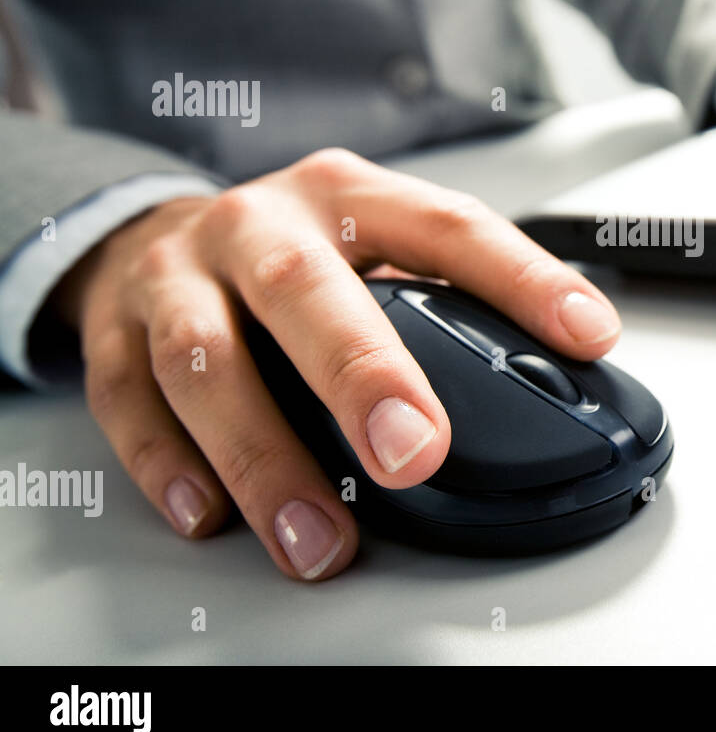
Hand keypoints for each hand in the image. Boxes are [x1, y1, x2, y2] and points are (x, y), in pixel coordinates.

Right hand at [55, 149, 621, 579]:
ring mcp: (177, 276)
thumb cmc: (289, 254)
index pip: (447, 226)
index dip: (521, 277)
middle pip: (306, 289)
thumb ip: (443, 300)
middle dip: (362, 374)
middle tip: (416, 452)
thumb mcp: (373, 249)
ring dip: (263, 455)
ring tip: (318, 535)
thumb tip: (549, 376)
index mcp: (347, 196)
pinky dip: (170, 465)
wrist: (150, 237)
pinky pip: (131, 404)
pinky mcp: (113, 335)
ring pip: (207, 360)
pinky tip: (212, 513)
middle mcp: (260, 225)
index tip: (585, 335)